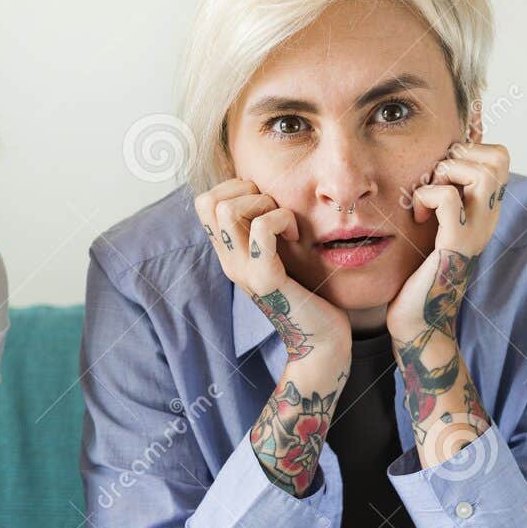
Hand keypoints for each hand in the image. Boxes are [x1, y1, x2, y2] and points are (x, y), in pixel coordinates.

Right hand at [194, 178, 350, 361]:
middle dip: (246, 191)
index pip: (204, 202)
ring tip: (286, 225)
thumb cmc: (310, 292)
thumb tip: (269, 196)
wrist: (322, 339)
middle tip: (275, 211)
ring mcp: (242, 271)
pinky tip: (297, 237)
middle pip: (208, 201)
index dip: (234, 188)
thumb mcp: (279, 255)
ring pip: (227, 209)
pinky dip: (281, 219)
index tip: (266, 206)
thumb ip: (267, 232)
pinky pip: (261, 228)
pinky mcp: (265, 279)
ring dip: (264, 204)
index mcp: (230, 254)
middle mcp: (229, 261)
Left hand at [385, 140, 510, 343]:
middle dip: (460, 155)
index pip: (499, 156)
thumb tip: (431, 165)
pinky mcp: (455, 245)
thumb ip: (441, 198)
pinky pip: (447, 198)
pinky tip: (418, 216)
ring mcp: (476, 231)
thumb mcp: (435, 225)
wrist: (419, 319)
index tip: (441, 174)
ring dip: (446, 173)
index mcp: (485, 210)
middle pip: (499, 157)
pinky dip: (426, 196)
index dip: (469, 150)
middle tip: (436, 182)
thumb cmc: (418, 272)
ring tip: (428, 197)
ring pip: (483, 172)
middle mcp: (488, 218)